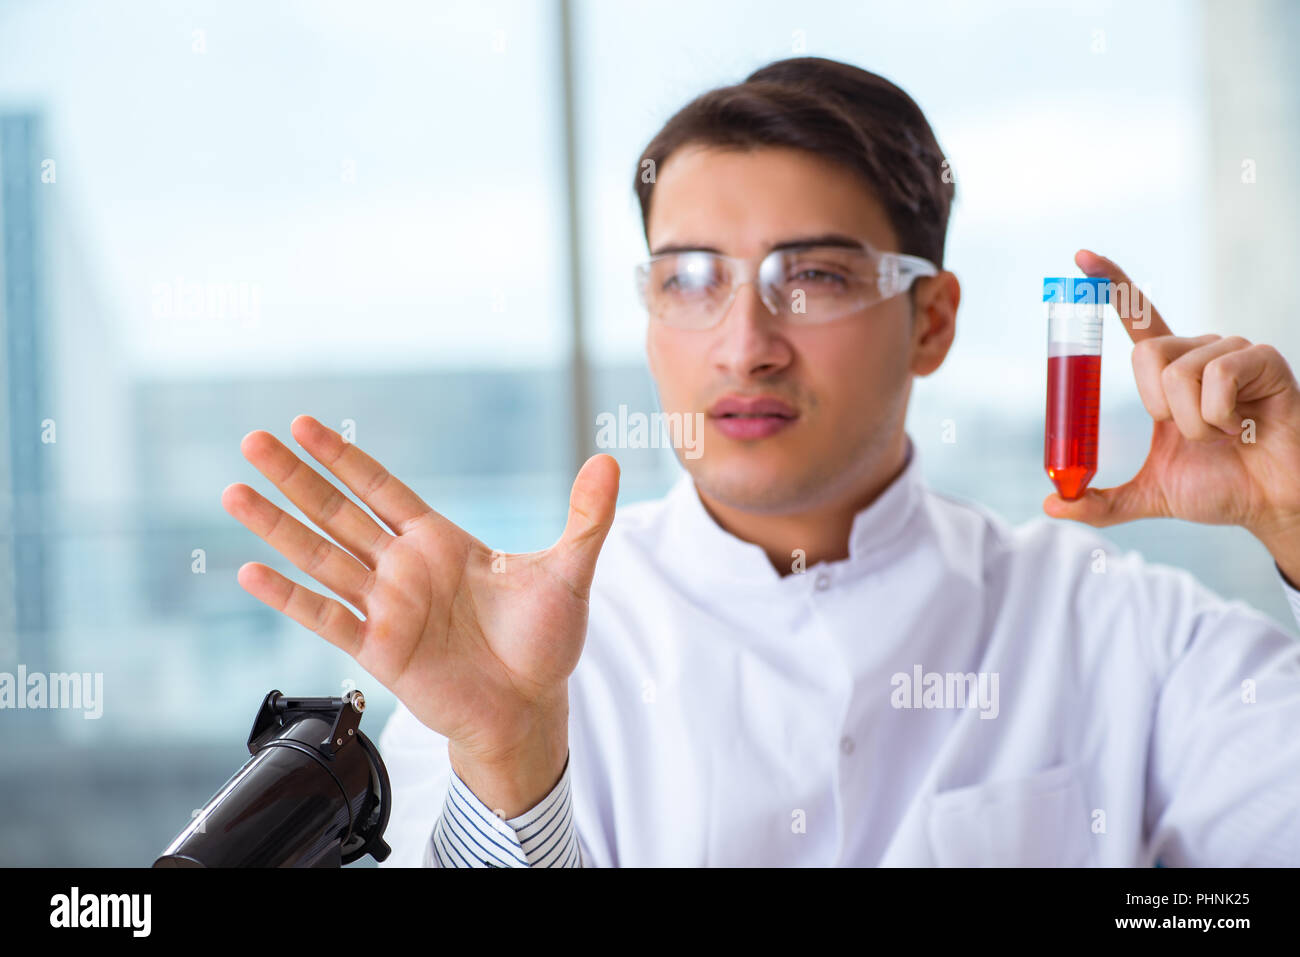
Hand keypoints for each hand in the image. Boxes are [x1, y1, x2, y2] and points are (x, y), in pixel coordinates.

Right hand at [222, 415, 619, 809]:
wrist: (532, 708)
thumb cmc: (545, 642)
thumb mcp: (569, 571)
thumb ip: (585, 517)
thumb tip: (610, 460)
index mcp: (439, 541)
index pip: (379, 489)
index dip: (342, 458)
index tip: (304, 425)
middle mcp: (403, 568)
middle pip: (337, 513)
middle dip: (296, 477)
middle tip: (252, 440)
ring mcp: (386, 607)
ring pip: (320, 557)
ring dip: (277, 527)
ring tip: (235, 493)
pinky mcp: (379, 649)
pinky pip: (326, 617)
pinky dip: (290, 596)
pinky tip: (251, 572)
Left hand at [1043, 251, 1299, 565]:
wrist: (1268, 502)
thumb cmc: (1220, 487)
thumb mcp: (1150, 495)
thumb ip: (1101, 503)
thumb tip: (1051, 505)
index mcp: (1169, 371)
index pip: (1136, 316)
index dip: (1111, 283)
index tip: (1081, 255)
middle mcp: (1198, 351)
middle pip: (1147, 354)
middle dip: (1158, 407)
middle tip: (1188, 433)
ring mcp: (1232, 351)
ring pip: (1180, 373)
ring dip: (1193, 423)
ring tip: (1222, 434)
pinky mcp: (1263, 358)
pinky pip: (1217, 377)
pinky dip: (1220, 415)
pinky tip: (1244, 427)